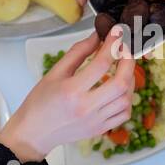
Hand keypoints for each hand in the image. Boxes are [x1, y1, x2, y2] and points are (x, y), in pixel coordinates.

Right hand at [0, 28, 134, 161]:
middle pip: (121, 83)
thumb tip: (97, 37)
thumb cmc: (40, 102)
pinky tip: (120, 90)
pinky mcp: (100, 129)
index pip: (101, 63)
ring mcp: (95, 121)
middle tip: (125, 49)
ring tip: (123, 68)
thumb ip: (78, 53)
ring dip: (130, 79)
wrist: (34, 132)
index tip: (117, 32)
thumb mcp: (54, 73)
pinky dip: (127, 99)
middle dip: (129, 61)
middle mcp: (86, 107)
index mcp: (72, 91)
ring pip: (126, 99)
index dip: (113, 44)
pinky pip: (124, 114)